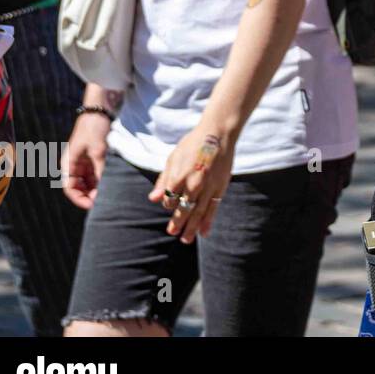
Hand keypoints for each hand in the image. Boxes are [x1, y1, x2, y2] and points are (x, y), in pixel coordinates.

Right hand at [64, 112, 110, 209]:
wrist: (99, 112)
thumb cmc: (94, 130)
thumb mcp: (99, 151)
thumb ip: (100, 170)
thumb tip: (102, 188)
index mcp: (69, 163)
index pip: (69, 188)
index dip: (79, 199)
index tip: (92, 205)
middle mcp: (73, 165)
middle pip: (78, 187)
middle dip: (88, 195)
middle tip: (103, 201)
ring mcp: (82, 162)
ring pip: (87, 182)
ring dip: (95, 189)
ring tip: (107, 195)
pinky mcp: (91, 158)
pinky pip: (94, 174)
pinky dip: (100, 181)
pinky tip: (109, 185)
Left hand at [149, 124, 234, 243]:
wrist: (218, 133)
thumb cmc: (192, 144)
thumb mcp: (173, 159)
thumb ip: (164, 180)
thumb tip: (153, 199)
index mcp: (180, 176)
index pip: (170, 200)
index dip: (168, 203)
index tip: (169, 202)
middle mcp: (194, 183)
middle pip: (184, 210)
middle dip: (178, 224)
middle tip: (172, 233)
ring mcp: (209, 186)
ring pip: (199, 212)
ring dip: (192, 227)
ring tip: (186, 240)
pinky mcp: (221, 187)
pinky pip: (214, 208)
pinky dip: (208, 221)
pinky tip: (204, 232)